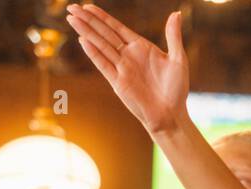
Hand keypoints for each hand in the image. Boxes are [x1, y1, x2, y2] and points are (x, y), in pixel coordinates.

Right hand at [67, 4, 189, 134]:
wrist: (170, 115)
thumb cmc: (177, 89)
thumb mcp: (178, 60)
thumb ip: (174, 36)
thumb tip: (177, 13)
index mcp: (141, 47)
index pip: (117, 27)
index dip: (102, 17)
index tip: (88, 6)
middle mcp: (128, 56)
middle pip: (104, 33)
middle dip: (88, 20)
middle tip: (72, 8)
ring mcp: (122, 68)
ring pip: (100, 46)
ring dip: (86, 32)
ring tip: (72, 19)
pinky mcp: (117, 82)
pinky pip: (103, 64)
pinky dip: (93, 53)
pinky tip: (83, 40)